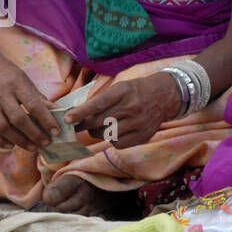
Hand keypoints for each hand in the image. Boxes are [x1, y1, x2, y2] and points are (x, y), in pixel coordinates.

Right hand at [0, 49, 61, 150]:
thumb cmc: (8, 77)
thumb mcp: (25, 81)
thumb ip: (39, 99)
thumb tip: (59, 114)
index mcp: (15, 83)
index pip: (33, 104)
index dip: (46, 120)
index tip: (56, 132)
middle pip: (17, 118)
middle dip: (33, 134)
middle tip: (45, 143)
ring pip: (1, 127)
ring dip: (19, 140)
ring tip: (32, 147)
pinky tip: (11, 145)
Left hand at [65, 72, 181, 148]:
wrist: (164, 97)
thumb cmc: (135, 91)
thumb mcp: (120, 87)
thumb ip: (102, 99)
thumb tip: (78, 114)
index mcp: (123, 91)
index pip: (98, 104)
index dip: (80, 113)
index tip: (67, 119)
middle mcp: (131, 107)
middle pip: (99, 122)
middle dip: (85, 125)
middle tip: (78, 124)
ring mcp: (138, 123)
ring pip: (107, 135)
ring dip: (97, 132)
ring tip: (99, 126)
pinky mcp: (142, 136)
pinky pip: (118, 144)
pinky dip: (111, 140)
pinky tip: (114, 132)